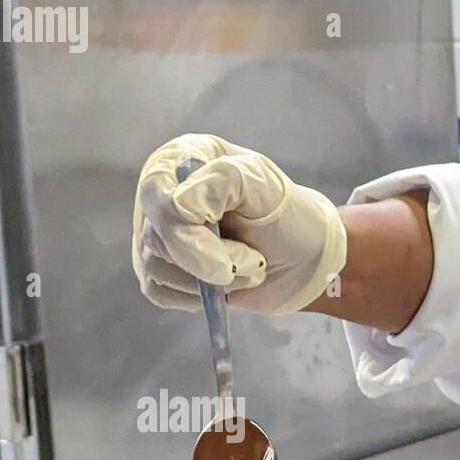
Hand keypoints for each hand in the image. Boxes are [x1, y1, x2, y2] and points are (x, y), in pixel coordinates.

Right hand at [132, 133, 347, 314]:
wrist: (303, 259)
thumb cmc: (285, 214)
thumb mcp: (262, 183)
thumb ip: (221, 181)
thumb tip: (179, 207)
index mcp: (178, 160)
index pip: (155, 191)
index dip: (184, 231)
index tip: (225, 261)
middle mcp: (159, 195)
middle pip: (157, 237)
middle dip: (214, 261)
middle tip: (257, 261)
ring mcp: (157, 233)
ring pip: (157, 268)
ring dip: (212, 282)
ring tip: (250, 269)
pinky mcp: (163, 271)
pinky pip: (160, 292)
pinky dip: (197, 298)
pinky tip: (228, 286)